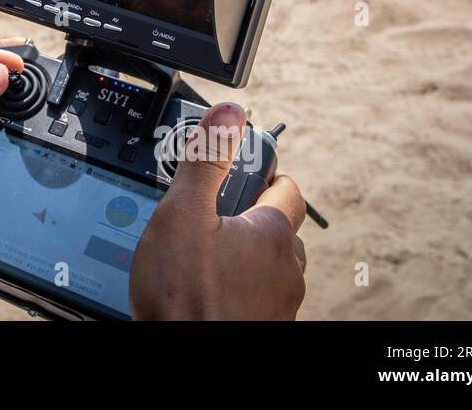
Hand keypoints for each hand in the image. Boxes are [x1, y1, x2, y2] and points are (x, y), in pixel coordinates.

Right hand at [130, 101, 307, 319]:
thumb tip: (229, 113)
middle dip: (250, 218)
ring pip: (270, 267)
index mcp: (273, 232)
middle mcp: (286, 270)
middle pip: (279, 229)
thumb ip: (206, 158)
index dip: (266, 173)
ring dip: (245, 257)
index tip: (244, 171)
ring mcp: (279, 305)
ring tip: (203, 257)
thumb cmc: (185, 296)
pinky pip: (257, 298)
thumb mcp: (182, 212)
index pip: (288, 188)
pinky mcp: (264, 328)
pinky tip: (204, 291)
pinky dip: (237, 290)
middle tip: (210, 216)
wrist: (187, 359)